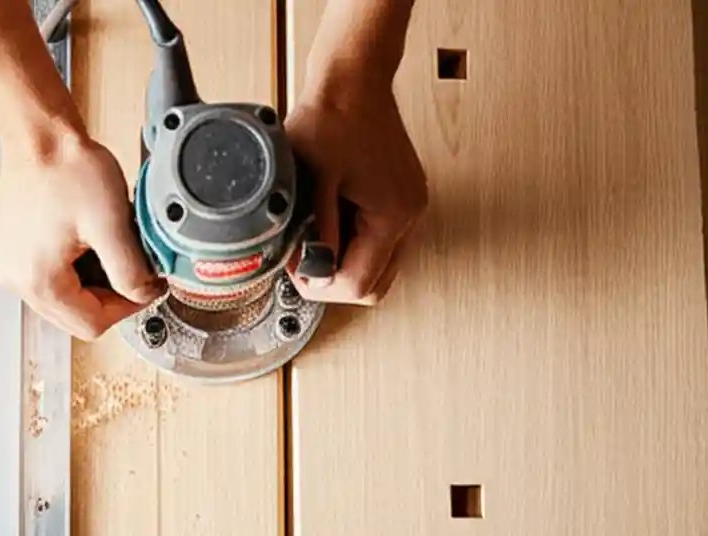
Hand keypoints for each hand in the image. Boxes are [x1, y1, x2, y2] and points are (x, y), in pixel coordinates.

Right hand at [0, 130, 162, 339]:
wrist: (39, 134)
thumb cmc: (68, 168)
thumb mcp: (113, 224)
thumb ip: (132, 271)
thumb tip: (143, 295)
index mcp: (39, 282)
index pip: (92, 324)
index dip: (128, 308)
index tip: (147, 283)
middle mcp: (17, 281)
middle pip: (76, 317)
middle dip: (110, 296)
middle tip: (133, 265)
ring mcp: (10, 268)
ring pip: (65, 300)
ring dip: (93, 283)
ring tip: (107, 246)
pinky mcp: (12, 254)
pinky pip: (51, 279)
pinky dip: (74, 270)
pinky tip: (86, 242)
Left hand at [287, 83, 426, 304]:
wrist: (352, 78)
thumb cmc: (332, 116)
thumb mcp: (312, 181)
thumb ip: (315, 232)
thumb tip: (313, 273)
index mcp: (392, 215)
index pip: (361, 284)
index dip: (322, 284)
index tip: (297, 266)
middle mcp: (410, 215)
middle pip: (376, 284)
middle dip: (336, 280)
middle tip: (303, 256)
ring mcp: (410, 207)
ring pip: (380, 265)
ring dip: (346, 261)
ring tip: (315, 233)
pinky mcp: (402, 197)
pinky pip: (382, 240)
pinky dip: (355, 241)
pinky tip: (331, 218)